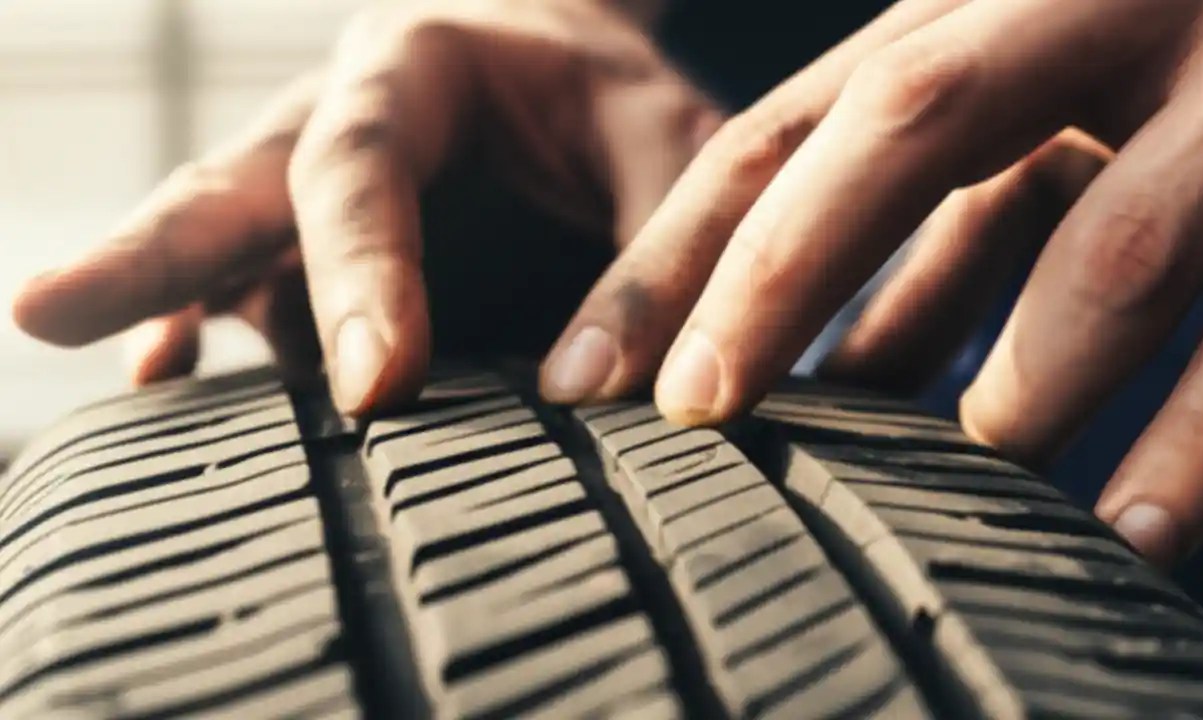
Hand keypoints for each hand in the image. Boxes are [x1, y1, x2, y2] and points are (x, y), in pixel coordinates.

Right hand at [11, 0, 717, 412]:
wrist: (566, 58)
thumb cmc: (614, 99)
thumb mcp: (671, 143)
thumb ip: (655, 250)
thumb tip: (595, 392)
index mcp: (420, 65)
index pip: (367, 165)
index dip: (362, 271)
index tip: (372, 385)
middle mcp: (337, 113)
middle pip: (234, 181)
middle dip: (153, 248)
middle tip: (49, 307)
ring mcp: (309, 179)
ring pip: (219, 235)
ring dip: (152, 291)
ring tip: (67, 331)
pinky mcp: (309, 238)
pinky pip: (240, 280)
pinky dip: (198, 321)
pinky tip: (158, 367)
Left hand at [542, 0, 1202, 567]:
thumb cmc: (1168, 84)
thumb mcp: (1020, 138)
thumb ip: (926, 242)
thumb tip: (824, 389)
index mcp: (981, 14)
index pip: (784, 131)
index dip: (670, 254)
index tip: (580, 381)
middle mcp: (1093, 14)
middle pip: (901, 130)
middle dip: (780, 279)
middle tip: (699, 416)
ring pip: (1109, 245)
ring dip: (1019, 387)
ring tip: (958, 487)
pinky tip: (1132, 530)